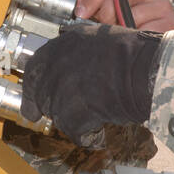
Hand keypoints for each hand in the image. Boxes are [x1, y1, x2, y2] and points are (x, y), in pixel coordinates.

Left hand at [20, 24, 164, 141]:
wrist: (142, 69)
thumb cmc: (131, 52)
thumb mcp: (98, 37)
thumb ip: (79, 48)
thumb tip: (77, 57)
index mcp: (61, 46)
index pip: (33, 69)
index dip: (32, 89)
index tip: (31, 104)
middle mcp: (56, 68)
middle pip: (42, 95)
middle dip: (51, 107)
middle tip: (61, 114)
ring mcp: (61, 92)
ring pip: (58, 115)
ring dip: (73, 120)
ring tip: (96, 116)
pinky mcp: (72, 114)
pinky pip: (76, 132)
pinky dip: (89, 136)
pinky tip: (100, 132)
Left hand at [75, 0, 173, 31]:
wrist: (163, 45)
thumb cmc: (141, 24)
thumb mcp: (117, 10)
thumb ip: (98, 3)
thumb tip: (80, 0)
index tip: (81, 12)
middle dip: (106, 14)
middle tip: (106, 26)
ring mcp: (163, 6)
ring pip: (130, 16)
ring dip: (120, 28)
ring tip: (122, 33)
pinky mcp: (169, 24)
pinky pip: (142, 31)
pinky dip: (133, 37)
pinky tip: (134, 39)